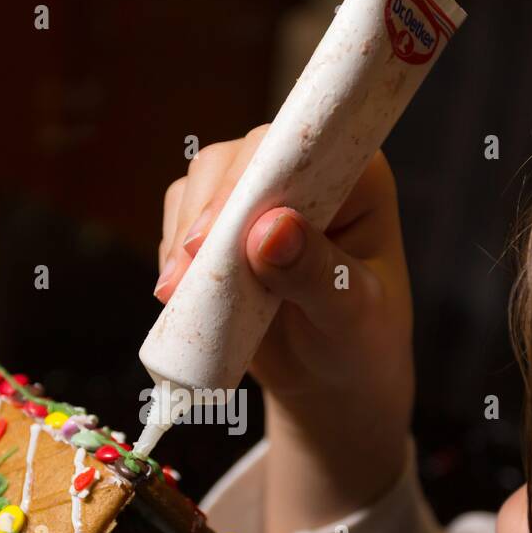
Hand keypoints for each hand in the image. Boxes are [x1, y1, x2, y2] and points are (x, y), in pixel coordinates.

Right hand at [155, 125, 414, 532]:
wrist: (330, 380)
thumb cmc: (359, 344)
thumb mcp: (350, 316)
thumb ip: (315, 274)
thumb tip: (270, 230)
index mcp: (355, 179)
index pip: (297, 151)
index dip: (252, 180)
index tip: (217, 231)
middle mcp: (304, 175)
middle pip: (237, 161)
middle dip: (207, 216)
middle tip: (187, 269)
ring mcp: (258, 197)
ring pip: (200, 187)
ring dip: (181, 238)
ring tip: (177, 292)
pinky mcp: (223, 226)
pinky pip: (181, 220)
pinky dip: (172, 255)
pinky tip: (178, 293)